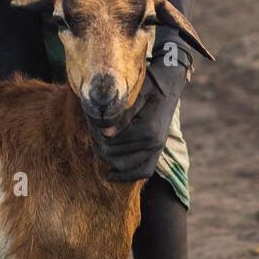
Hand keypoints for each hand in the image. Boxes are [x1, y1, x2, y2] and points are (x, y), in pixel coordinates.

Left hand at [86, 48, 187, 181]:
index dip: (96, 131)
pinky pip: (142, 171)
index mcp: (147, 129)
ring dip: (107, 156)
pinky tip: (110, 174)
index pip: (111, 141)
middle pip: (114, 154)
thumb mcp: (134, 93)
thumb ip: (121, 114)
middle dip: (99, 142)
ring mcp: (157, 149)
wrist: (170, 84)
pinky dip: (126, 175)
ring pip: (124, 166)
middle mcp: (154, 143)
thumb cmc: (149, 84)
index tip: (89, 119)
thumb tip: (105, 133)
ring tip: (97, 143)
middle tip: (91, 128)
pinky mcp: (157, 151)